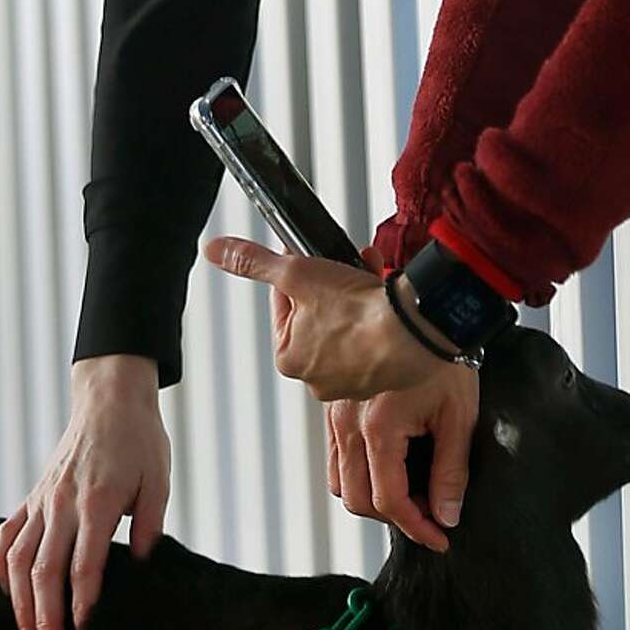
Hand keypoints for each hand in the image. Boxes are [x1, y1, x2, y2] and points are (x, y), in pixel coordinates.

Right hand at [0, 357, 169, 629]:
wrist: (108, 399)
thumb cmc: (140, 441)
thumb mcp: (159, 480)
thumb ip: (152, 523)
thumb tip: (142, 562)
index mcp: (98, 501)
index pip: (85, 565)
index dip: (83, 605)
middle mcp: (62, 504)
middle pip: (45, 571)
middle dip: (46, 619)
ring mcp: (42, 500)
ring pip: (19, 560)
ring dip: (20, 603)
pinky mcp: (33, 496)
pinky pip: (7, 535)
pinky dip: (1, 567)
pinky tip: (7, 594)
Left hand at [202, 236, 440, 400]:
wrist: (412, 331)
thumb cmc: (356, 313)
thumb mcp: (296, 274)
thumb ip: (254, 262)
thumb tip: (218, 251)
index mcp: (291, 359)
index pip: (284, 306)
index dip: (297, 275)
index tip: (309, 259)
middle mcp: (320, 377)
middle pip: (319, 315)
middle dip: (332, 284)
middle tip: (342, 265)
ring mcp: (356, 378)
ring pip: (350, 324)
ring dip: (356, 293)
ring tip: (367, 273)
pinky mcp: (387, 373)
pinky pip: (377, 335)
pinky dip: (380, 313)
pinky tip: (386, 293)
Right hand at [325, 367, 479, 551]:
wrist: (423, 309)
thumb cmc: (442, 354)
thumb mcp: (458, 416)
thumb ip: (450, 470)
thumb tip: (446, 513)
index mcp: (379, 427)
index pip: (389, 500)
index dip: (417, 527)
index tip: (439, 537)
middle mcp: (348, 423)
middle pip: (358, 498)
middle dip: (394, 517)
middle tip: (429, 517)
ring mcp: (336, 414)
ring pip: (340, 480)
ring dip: (372, 496)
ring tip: (409, 493)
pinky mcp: (334, 406)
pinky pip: (334, 455)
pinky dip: (357, 472)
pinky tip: (388, 465)